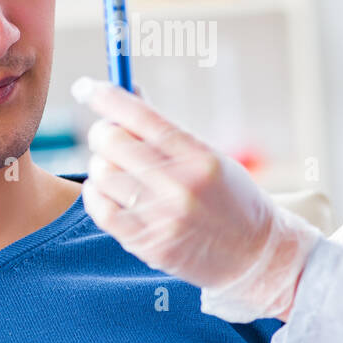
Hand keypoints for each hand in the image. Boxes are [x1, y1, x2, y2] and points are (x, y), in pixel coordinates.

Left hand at [71, 76, 323, 321]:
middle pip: (112, 141)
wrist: (256, 254)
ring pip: (101, 173)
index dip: (107, 96)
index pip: (141, 115)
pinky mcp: (147, 244)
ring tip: (118, 171)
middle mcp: (180, 185)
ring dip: (102, 166)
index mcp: (198, 156)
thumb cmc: (229, 198)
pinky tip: (109, 191)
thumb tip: (124, 91)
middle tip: (110, 137)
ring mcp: (162, 217)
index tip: (86, 87)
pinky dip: (96, 194)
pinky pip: (99, 209)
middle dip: (104, 133)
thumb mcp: (208, 157)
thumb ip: (164, 130)